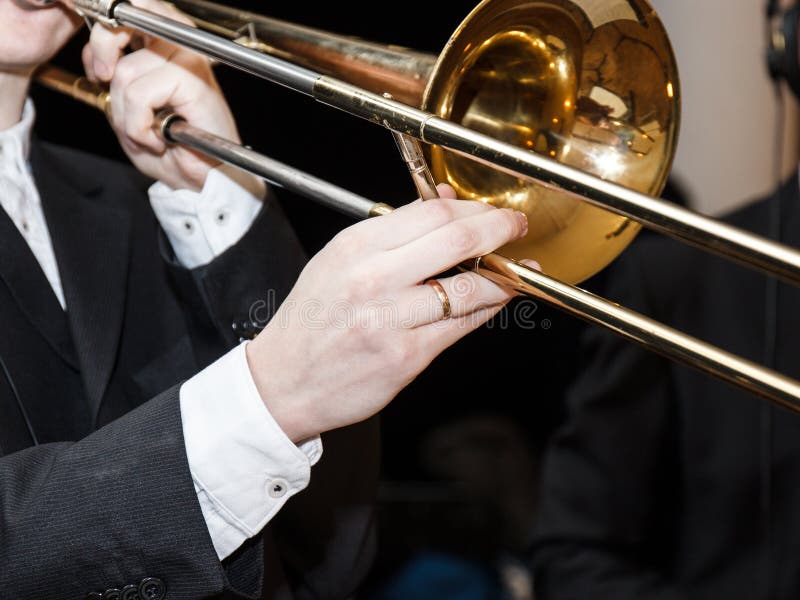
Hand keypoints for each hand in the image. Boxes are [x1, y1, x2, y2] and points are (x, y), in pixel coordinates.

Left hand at [81, 0, 237, 190]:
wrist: (205, 180)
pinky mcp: (196, 83)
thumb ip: (115, 78)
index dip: (104, 32)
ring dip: (126, 112)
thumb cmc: (173, 150)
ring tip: (145, 133)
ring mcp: (191, 63)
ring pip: (128, 70)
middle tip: (103, 79)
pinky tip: (158, 139)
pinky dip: (139, 124)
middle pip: (132, 15)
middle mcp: (182, 47)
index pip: (135, 10)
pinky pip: (141, 93)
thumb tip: (100, 58)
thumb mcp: (129, 110)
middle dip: (105, 45)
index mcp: (167, 47)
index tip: (98, 70)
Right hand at [246, 186, 532, 441]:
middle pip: (456, 238)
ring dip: (505, 273)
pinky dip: (489, 307)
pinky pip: (464, 324)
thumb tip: (445, 202)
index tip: (490, 210)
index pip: (430, 212)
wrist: (284, 381)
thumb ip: (392, 233)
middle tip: (516, 226)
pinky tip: (498, 298)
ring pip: (470, 285)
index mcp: (354, 247)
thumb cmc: (312, 321)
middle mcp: (372, 278)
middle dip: (500, 228)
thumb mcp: (338, 262)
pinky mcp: (408, 355)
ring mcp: (391, 319)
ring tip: (516, 269)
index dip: (473, 208)